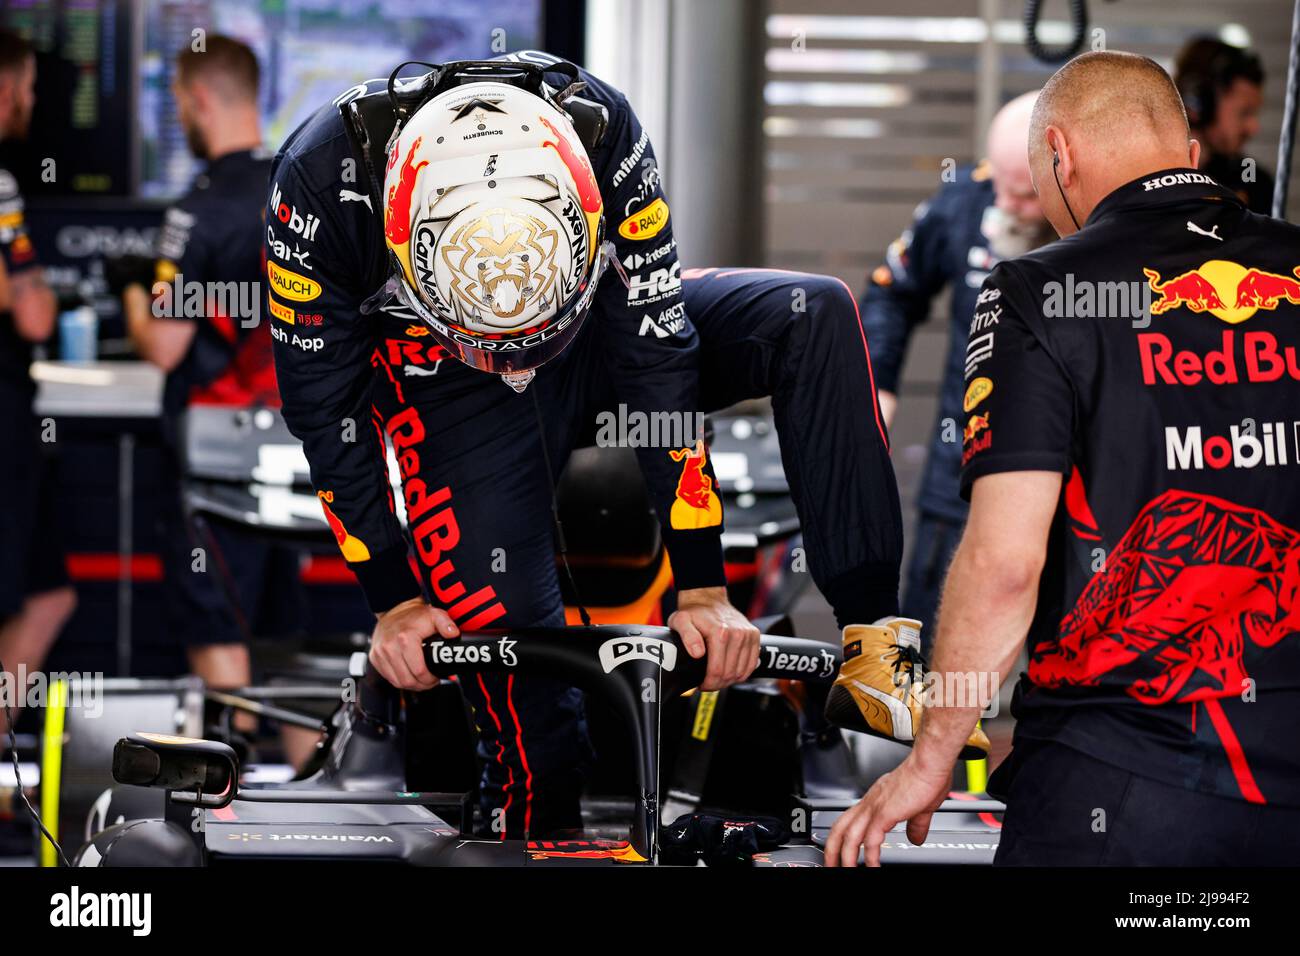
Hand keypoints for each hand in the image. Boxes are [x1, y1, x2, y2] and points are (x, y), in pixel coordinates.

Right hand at [369, 597, 458, 690]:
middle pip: (407, 680)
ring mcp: (380, 653)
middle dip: (422, 685)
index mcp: (405, 638)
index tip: (436, 678)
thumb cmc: (415, 615)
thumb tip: (453, 634)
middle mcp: (389, 646)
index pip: (419, 671)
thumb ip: (446, 624)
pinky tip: (409, 676)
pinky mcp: (374, 657)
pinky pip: (388, 677)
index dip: (430, 679)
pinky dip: (399, 680)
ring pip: (397, 682)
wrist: (395, 609)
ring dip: (411, 685)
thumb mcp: (435, 615)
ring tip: (421, 681)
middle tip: (430, 682)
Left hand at [668, 587, 760, 690]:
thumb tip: (698, 653)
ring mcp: (748, 635)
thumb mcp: (681, 622)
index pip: (717, 671)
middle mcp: (738, 634)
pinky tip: (731, 673)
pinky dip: (742, 673)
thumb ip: (688, 637)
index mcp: (720, 633)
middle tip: (707, 684)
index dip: (709, 683)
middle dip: (718, 684)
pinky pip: (752, 664)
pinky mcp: (754, 635)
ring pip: (742, 672)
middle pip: (730, 674)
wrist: (708, 598)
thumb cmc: (693, 612)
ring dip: (730, 680)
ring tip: (717, 678)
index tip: (701, 685)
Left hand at [823, 752, 951, 866]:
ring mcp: (875, 807)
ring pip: (850, 836)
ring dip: (847, 857)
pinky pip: (871, 839)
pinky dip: (870, 855)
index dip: (842, 836)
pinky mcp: (885, 813)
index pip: (849, 820)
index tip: (841, 850)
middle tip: (831, 865)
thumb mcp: (921, 807)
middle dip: (832, 849)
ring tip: (848, 870)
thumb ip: (916, 825)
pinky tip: (873, 866)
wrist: (930, 763)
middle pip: (840, 828)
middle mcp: (870, 802)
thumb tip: (916, 838)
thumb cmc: (927, 776)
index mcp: (876, 799)